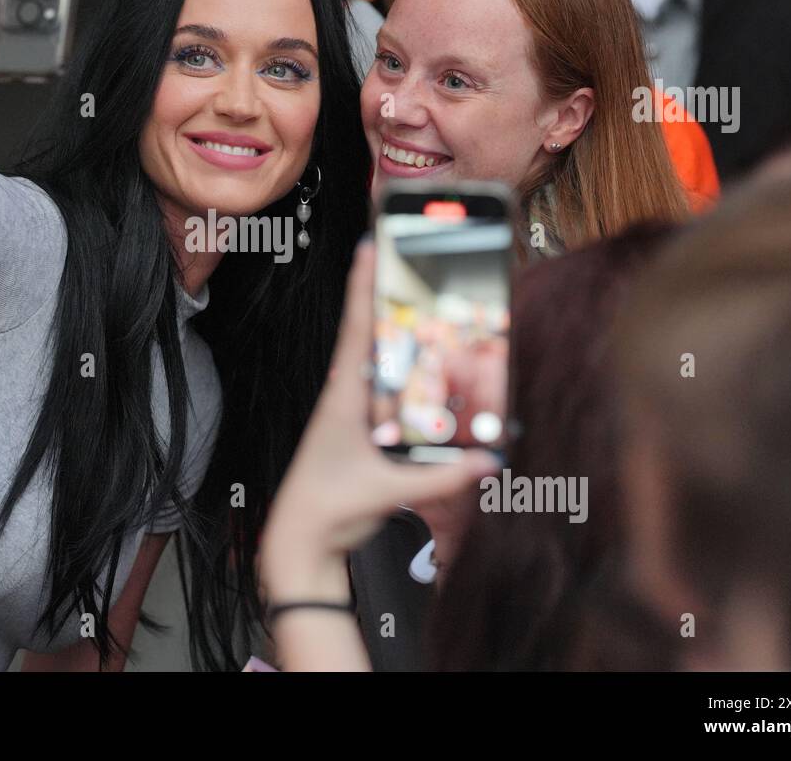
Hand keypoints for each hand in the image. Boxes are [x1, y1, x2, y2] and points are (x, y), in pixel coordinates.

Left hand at [260, 241, 499, 600]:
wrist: (300, 544)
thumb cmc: (328, 511)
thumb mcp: (387, 490)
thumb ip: (441, 478)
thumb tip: (489, 462)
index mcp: (343, 400)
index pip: (356, 330)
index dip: (363, 287)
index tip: (369, 246)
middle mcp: (346, 400)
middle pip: (372, 338)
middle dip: (389, 301)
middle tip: (411, 266)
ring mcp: (352, 417)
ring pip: (380, 366)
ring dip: (400, 339)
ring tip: (426, 310)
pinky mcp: (361, 435)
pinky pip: (387, 395)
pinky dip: (406, 380)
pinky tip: (429, 376)